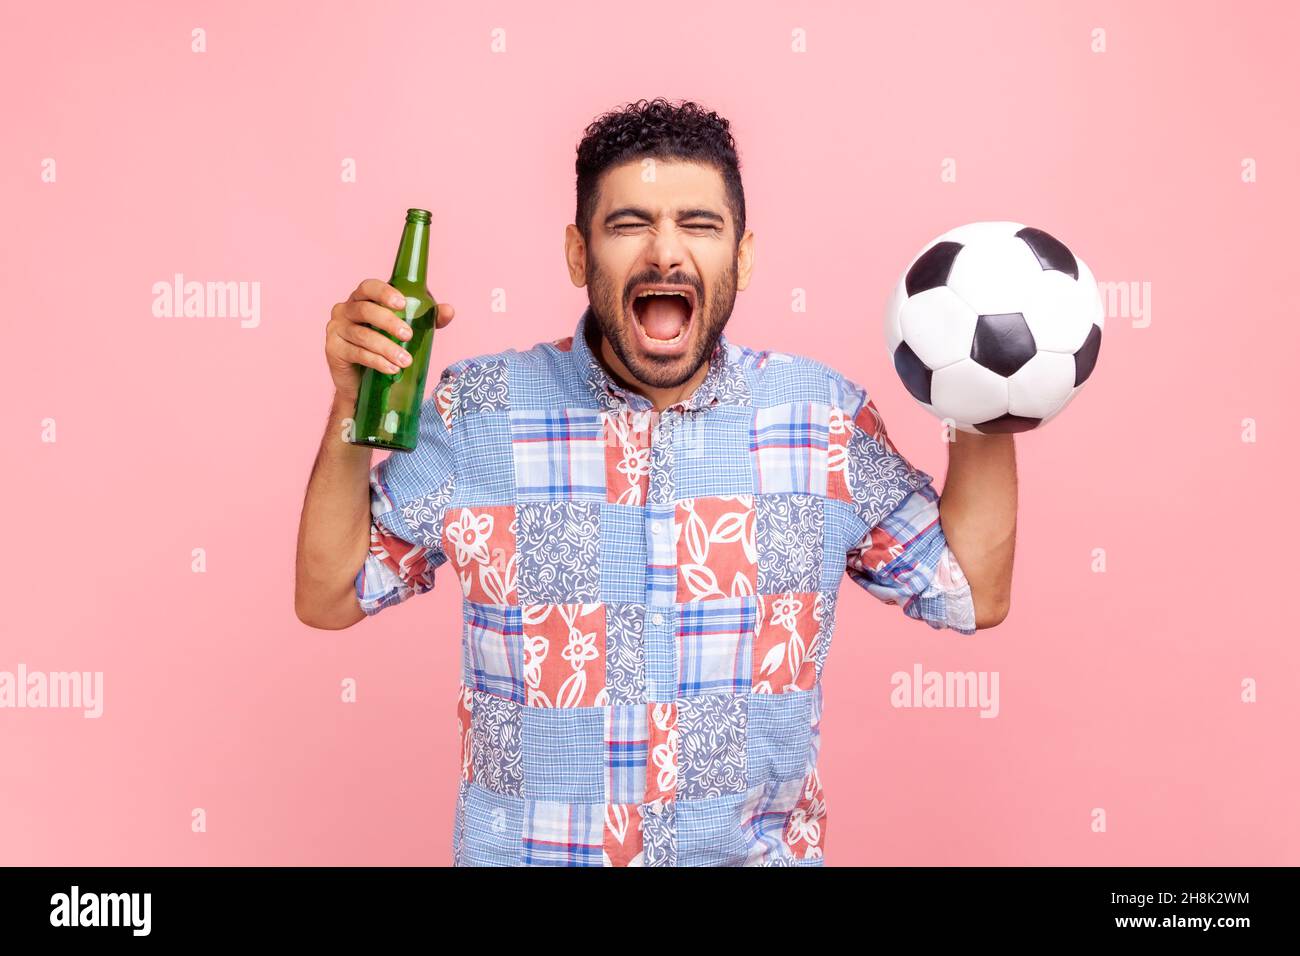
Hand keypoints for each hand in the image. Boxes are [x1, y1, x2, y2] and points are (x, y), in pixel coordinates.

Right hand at [325, 279, 454, 401]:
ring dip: (386, 348)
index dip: (384, 292)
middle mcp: (345, 310)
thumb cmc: (384, 347)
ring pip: (362, 335)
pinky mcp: (333, 350)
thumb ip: (427, 318)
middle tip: (409, 336)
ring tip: (405, 361)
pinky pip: (356, 353)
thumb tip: (448, 311)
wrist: (361, 381)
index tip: (402, 303)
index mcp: (362, 299)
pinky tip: (391, 369)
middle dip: (389, 322)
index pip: (368, 287)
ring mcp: (336, 329)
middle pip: (365, 310)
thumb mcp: (406, 330)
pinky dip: (376, 361)